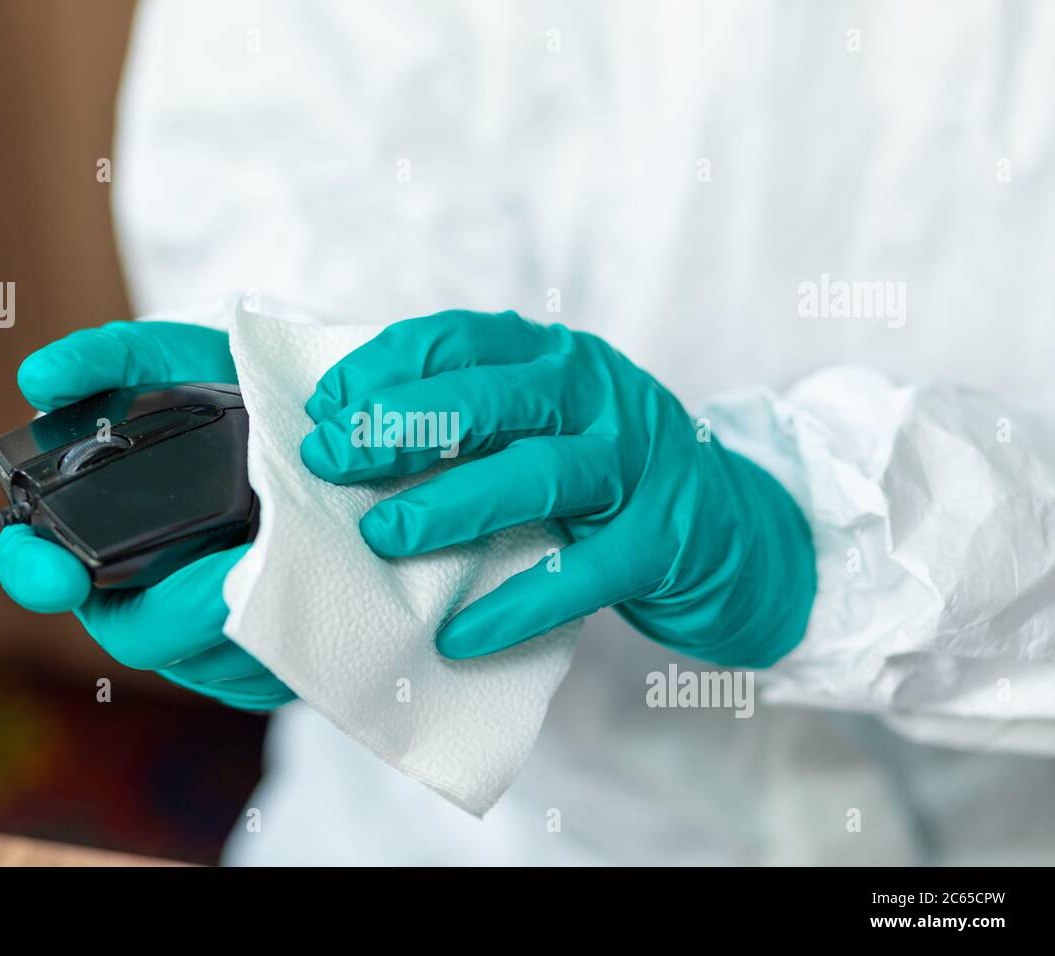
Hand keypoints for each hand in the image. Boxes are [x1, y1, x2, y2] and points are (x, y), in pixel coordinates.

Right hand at [0, 321, 293, 710]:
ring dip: (252, 617)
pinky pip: (266, 675)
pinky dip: (291, 635)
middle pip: (139, 635)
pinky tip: (318, 591)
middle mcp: (145, 595)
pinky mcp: (264, 665)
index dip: (37, 577)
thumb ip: (108, 360)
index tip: (59, 574)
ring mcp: (203, 640)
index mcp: (100, 532)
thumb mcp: (173, 359)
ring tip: (294, 565)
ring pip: (210, 660)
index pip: (42, 572)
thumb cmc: (227, 389)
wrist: (317, 420)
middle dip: (183, 609)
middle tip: (232, 571)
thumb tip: (39, 379)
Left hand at [300, 310, 815, 666]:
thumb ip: (472, 418)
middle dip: (401, 425)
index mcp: (555, 358)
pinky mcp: (662, 542)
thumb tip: (351, 434)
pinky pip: (582, 574)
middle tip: (332, 460)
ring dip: (452, 503)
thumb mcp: (547, 422)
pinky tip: (461, 634)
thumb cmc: (611, 477)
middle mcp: (597, 396)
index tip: (325, 409)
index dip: (386, 369)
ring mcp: (636, 466)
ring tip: (382, 536)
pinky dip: (518, 605)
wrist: (737, 531)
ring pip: (537, 473)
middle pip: (492, 397)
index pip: (460, 341)